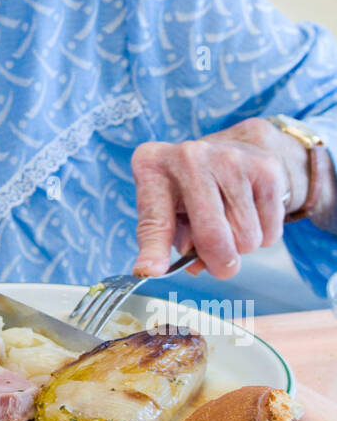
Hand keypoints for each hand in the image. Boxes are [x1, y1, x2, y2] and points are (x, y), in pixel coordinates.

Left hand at [130, 118, 309, 279]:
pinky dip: (263, 234)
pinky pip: (270, 231)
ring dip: (241, 245)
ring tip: (230, 223)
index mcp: (153, 165)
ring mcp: (231, 159)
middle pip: (212, 236)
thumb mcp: (164, 206)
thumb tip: (175, 269)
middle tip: (218, 262)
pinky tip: (250, 212)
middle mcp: (190, 156)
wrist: (236, 150)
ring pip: (246, 239)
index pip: (155, 219)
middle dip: (218, 262)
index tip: (150, 271)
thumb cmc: (191, 187)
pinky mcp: (266, 168)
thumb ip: (164, 242)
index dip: (155, 250)